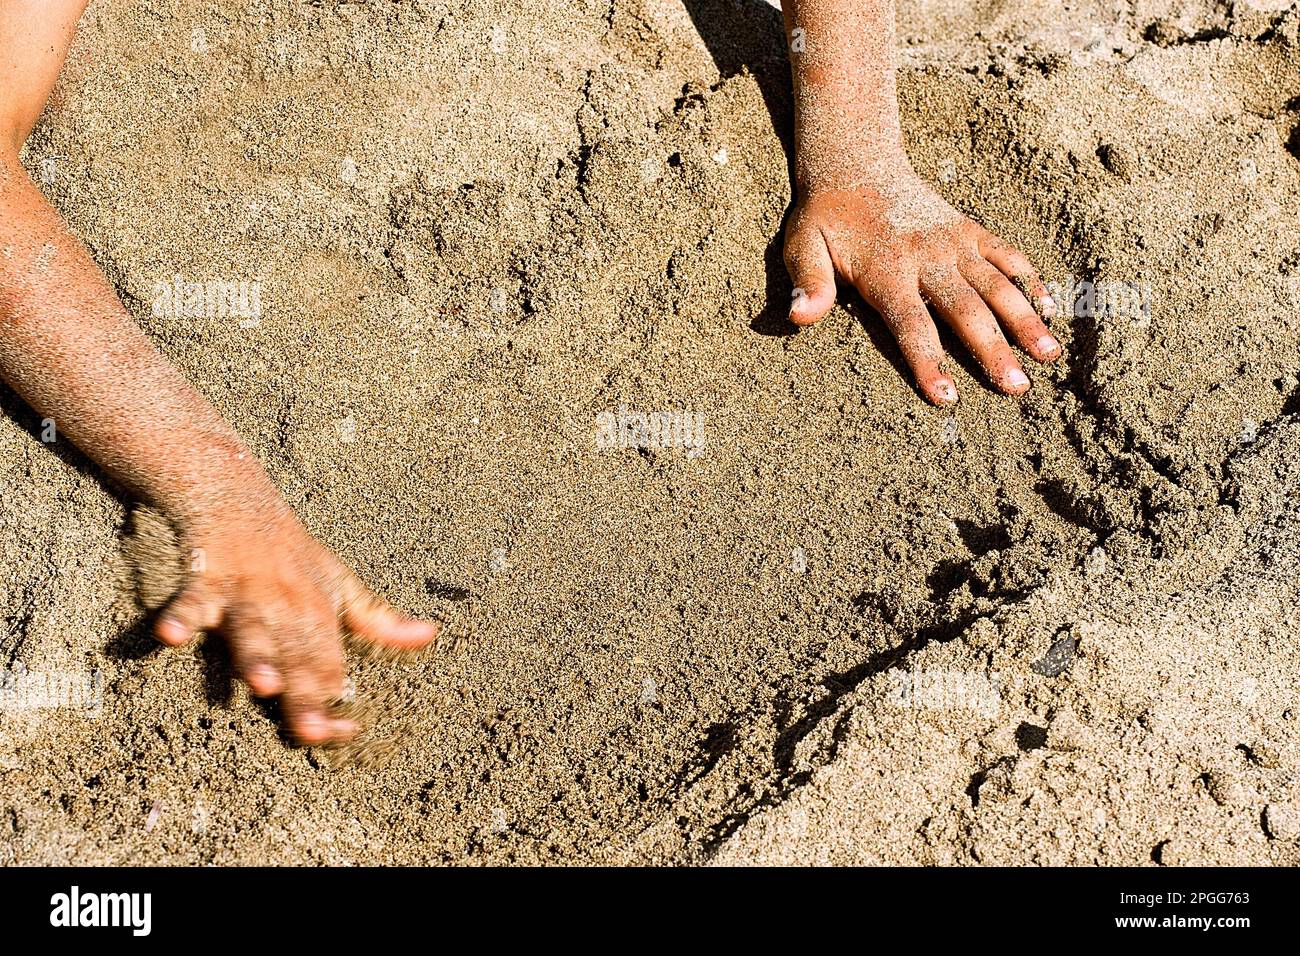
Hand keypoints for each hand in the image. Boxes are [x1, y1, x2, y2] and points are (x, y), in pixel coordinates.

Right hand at [154, 505, 437, 744]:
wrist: (239, 499)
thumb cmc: (293, 554)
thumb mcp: (340, 584)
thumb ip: (379, 620)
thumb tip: (429, 636)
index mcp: (318, 615)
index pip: (330, 666)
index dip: (334, 701)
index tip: (346, 732)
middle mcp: (285, 608)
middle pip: (295, 657)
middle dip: (302, 694)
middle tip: (312, 731)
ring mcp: (245, 595)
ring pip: (252, 631)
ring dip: (257, 656)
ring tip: (263, 684)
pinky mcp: (206, 580)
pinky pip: (189, 602)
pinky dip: (179, 617)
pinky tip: (170, 637)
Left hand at [783, 170, 1059, 404]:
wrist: (857, 162)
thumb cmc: (826, 217)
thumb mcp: (803, 245)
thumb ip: (808, 283)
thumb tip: (799, 317)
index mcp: (887, 270)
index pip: (911, 324)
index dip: (929, 362)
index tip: (946, 398)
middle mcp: (927, 256)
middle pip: (965, 310)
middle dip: (993, 350)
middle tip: (1017, 389)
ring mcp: (953, 241)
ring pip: (996, 285)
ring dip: (1024, 321)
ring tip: (1050, 356)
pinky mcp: (970, 229)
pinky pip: (1007, 255)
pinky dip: (1029, 280)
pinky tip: (1050, 310)